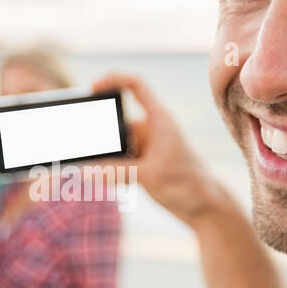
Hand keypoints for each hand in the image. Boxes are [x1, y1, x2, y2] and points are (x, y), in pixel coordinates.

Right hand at [91, 72, 225, 225]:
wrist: (203, 207)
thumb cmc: (189, 185)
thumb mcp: (151, 176)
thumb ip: (118, 172)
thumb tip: (87, 170)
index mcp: (159, 120)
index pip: (136, 86)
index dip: (114, 80)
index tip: (93, 88)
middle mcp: (149, 130)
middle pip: (116, 120)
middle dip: (99, 131)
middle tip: (83, 145)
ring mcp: (143, 148)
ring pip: (113, 145)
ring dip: (101, 155)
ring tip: (91, 169)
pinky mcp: (139, 165)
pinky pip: (115, 161)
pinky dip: (105, 168)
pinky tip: (100, 180)